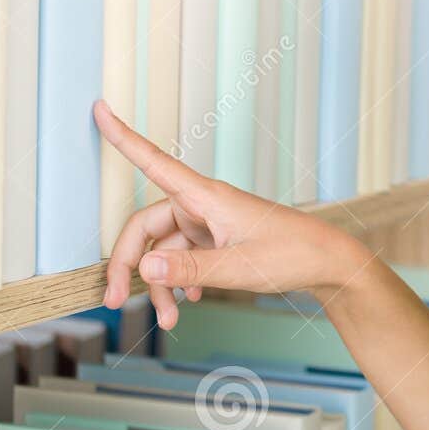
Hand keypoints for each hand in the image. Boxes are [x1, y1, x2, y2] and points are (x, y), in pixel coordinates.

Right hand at [93, 100, 373, 329]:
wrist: (328, 263)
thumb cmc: (292, 255)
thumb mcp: (238, 267)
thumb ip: (189, 268)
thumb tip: (142, 268)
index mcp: (207, 197)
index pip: (155, 162)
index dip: (124, 137)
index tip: (100, 108)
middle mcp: (203, 206)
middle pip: (145, 229)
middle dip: (128, 265)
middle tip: (116, 302)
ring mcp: (210, 224)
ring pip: (164, 252)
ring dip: (160, 286)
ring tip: (167, 321)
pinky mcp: (218, 240)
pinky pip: (183, 259)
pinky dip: (179, 282)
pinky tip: (189, 303)